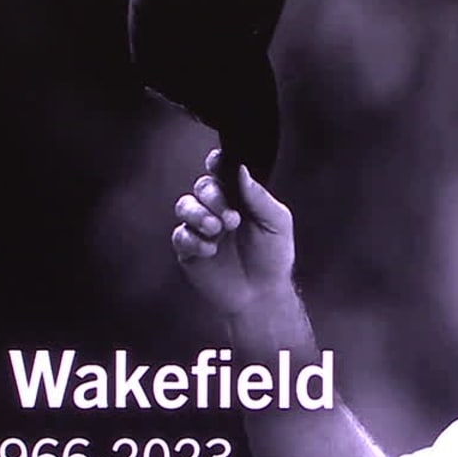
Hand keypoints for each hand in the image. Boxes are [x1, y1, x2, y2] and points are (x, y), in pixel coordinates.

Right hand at [172, 149, 295, 317]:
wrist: (263, 294)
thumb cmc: (273, 256)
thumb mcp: (276, 223)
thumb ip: (258, 196)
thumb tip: (241, 169)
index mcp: (238, 196)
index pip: (221, 170)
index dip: (217, 162)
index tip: (217, 163)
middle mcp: (216, 207)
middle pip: (202, 186)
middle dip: (213, 197)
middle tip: (231, 219)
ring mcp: (200, 228)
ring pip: (184, 205)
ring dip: (199, 214)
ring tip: (216, 230)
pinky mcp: (188, 250)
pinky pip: (180, 236)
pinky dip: (193, 240)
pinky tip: (210, 250)